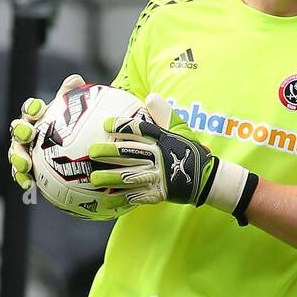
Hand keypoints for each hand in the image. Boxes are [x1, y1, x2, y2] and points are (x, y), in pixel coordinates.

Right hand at [8, 74, 84, 191]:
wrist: (72, 155)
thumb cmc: (72, 131)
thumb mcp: (75, 115)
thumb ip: (73, 99)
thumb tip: (76, 79)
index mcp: (37, 117)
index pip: (30, 108)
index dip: (32, 108)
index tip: (38, 110)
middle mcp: (27, 132)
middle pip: (18, 129)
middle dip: (20, 131)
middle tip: (27, 135)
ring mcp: (24, 151)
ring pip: (16, 153)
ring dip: (18, 158)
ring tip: (25, 166)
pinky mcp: (26, 169)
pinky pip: (20, 174)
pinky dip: (22, 179)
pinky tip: (29, 186)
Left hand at [89, 93, 257, 221]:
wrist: (205, 178)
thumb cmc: (189, 150)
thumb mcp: (180, 129)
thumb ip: (164, 113)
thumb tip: (149, 96)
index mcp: (162, 139)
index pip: (139, 129)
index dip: (120, 126)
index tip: (105, 125)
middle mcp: (158, 156)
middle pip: (128, 153)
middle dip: (108, 153)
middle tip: (92, 153)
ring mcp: (157, 176)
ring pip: (129, 176)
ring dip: (109, 178)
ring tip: (93, 179)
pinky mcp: (158, 193)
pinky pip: (136, 197)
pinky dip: (121, 198)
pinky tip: (106, 200)